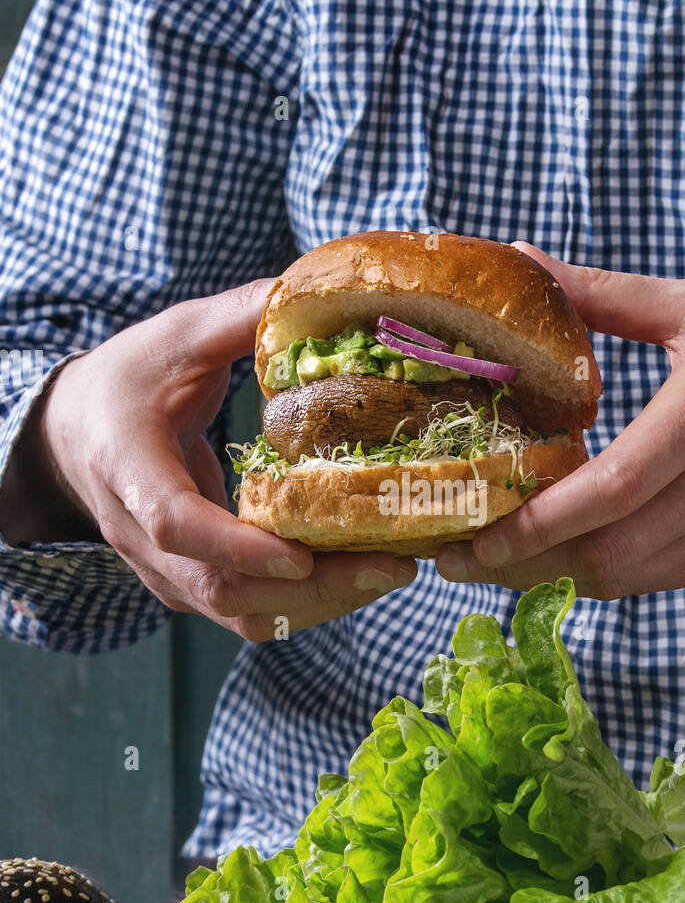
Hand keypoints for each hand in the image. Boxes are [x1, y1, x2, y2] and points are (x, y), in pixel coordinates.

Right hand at [3, 279, 415, 636]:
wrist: (76, 433)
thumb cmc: (127, 380)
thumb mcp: (176, 335)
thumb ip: (240, 316)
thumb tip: (309, 288)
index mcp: (127, 466)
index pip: (175, 524)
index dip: (238, 547)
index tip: (300, 556)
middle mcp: (140, 534)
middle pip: (221, 589)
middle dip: (311, 589)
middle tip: (391, 566)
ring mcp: (165, 570)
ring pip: (240, 613)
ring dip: (319, 604)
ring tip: (390, 572)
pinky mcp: (190, 585)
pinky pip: (248, 611)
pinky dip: (306, 603)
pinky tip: (360, 575)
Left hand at [436, 245, 684, 596]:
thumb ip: (607, 297)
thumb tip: (524, 263)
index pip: (608, 491)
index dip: (534, 525)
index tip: (470, 536)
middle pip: (606, 553)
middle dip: (521, 566)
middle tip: (455, 560)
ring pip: (626, 579)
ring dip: (552, 579)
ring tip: (492, 563)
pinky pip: (657, 581)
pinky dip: (600, 577)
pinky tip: (559, 562)